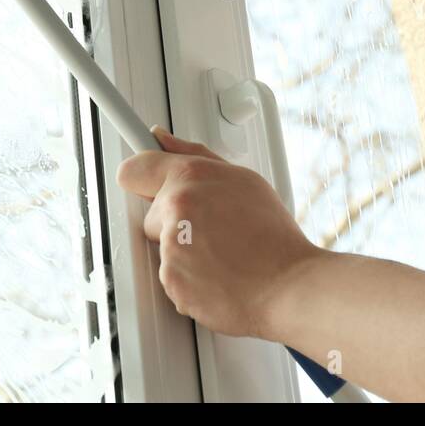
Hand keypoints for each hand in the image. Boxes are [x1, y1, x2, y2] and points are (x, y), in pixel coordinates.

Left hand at [116, 125, 318, 339]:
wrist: (289, 285)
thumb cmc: (273, 236)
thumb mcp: (243, 180)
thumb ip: (194, 155)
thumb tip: (162, 139)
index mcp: (191, 177)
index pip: (135, 169)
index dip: (140, 175)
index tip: (140, 178)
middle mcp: (176, 208)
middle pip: (153, 215)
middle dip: (175, 223)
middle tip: (213, 231)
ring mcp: (172, 247)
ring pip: (164, 248)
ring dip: (185, 253)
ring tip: (223, 255)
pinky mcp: (172, 281)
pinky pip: (171, 277)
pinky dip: (189, 279)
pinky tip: (218, 275)